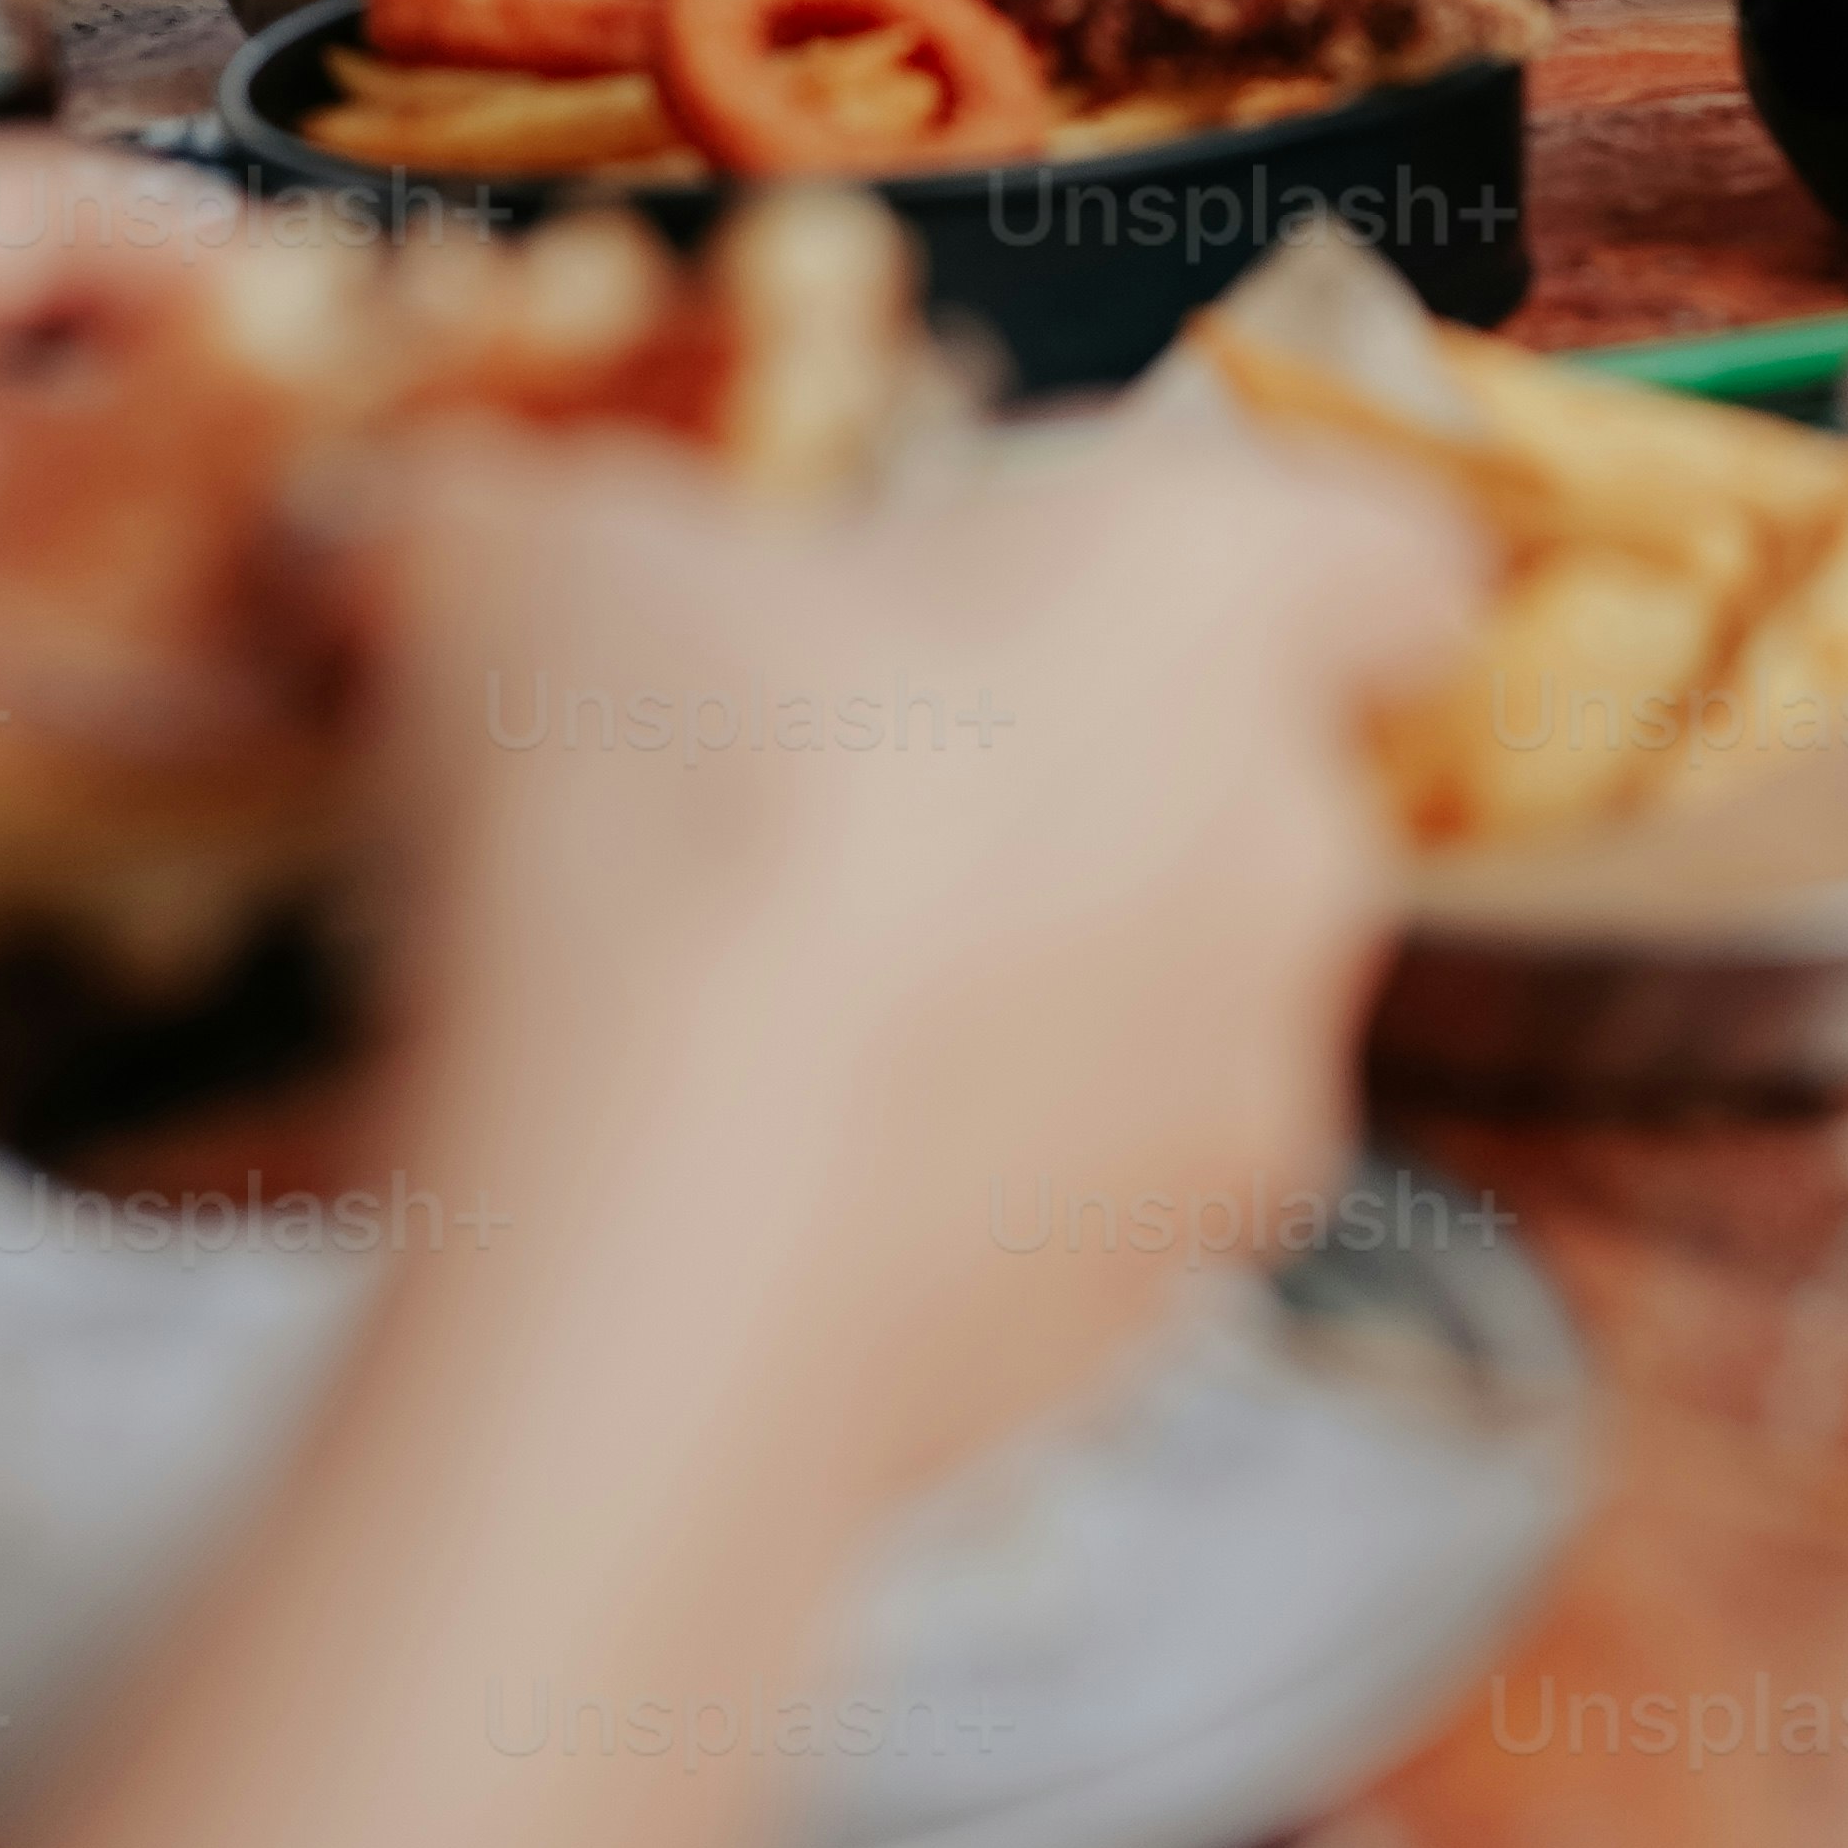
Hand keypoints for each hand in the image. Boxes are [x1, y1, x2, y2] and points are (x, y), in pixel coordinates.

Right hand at [371, 414, 1476, 1503]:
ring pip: (1166, 1009)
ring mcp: (1237, 1102)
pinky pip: (1073, 1204)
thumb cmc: (663, 819)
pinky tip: (767, 1164)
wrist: (649, 1248)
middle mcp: (1289, 843)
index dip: (1277, 556)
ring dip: (1024, 995)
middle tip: (861, 780)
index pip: (1392, 553)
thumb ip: (551, 528)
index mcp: (1215, 594)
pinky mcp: (1142, 1318)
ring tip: (782, 995)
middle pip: (1251, 785)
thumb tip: (454, 530)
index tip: (1127, 570)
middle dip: (1084, 781)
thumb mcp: (540, 558)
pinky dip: (958, 1183)